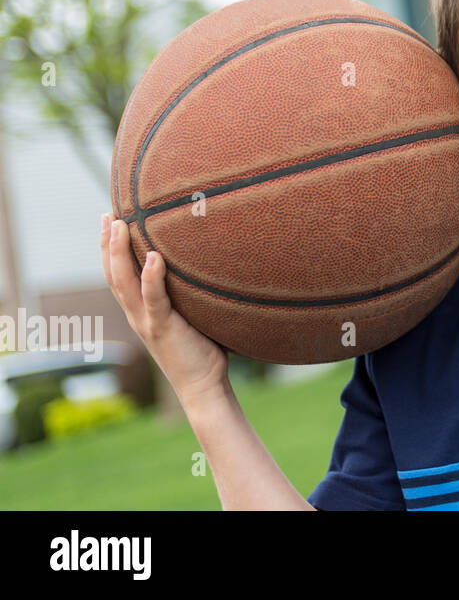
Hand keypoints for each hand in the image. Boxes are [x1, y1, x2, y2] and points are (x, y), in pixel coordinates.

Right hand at [100, 213, 229, 405]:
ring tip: (120, 224)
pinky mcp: (163, 329)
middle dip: (107, 243)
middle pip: (114, 274)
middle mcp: (137, 314)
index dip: (110, 249)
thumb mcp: (192, 315)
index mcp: (142, 311)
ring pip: (125, 283)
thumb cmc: (203, 349)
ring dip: (120, 252)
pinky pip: (154, 300)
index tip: (110, 221)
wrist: (203, 387)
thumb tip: (209, 265)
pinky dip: (152, 278)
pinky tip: (155, 256)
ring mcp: (147, 321)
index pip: (118, 275)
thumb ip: (189, 293)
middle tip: (106, 214)